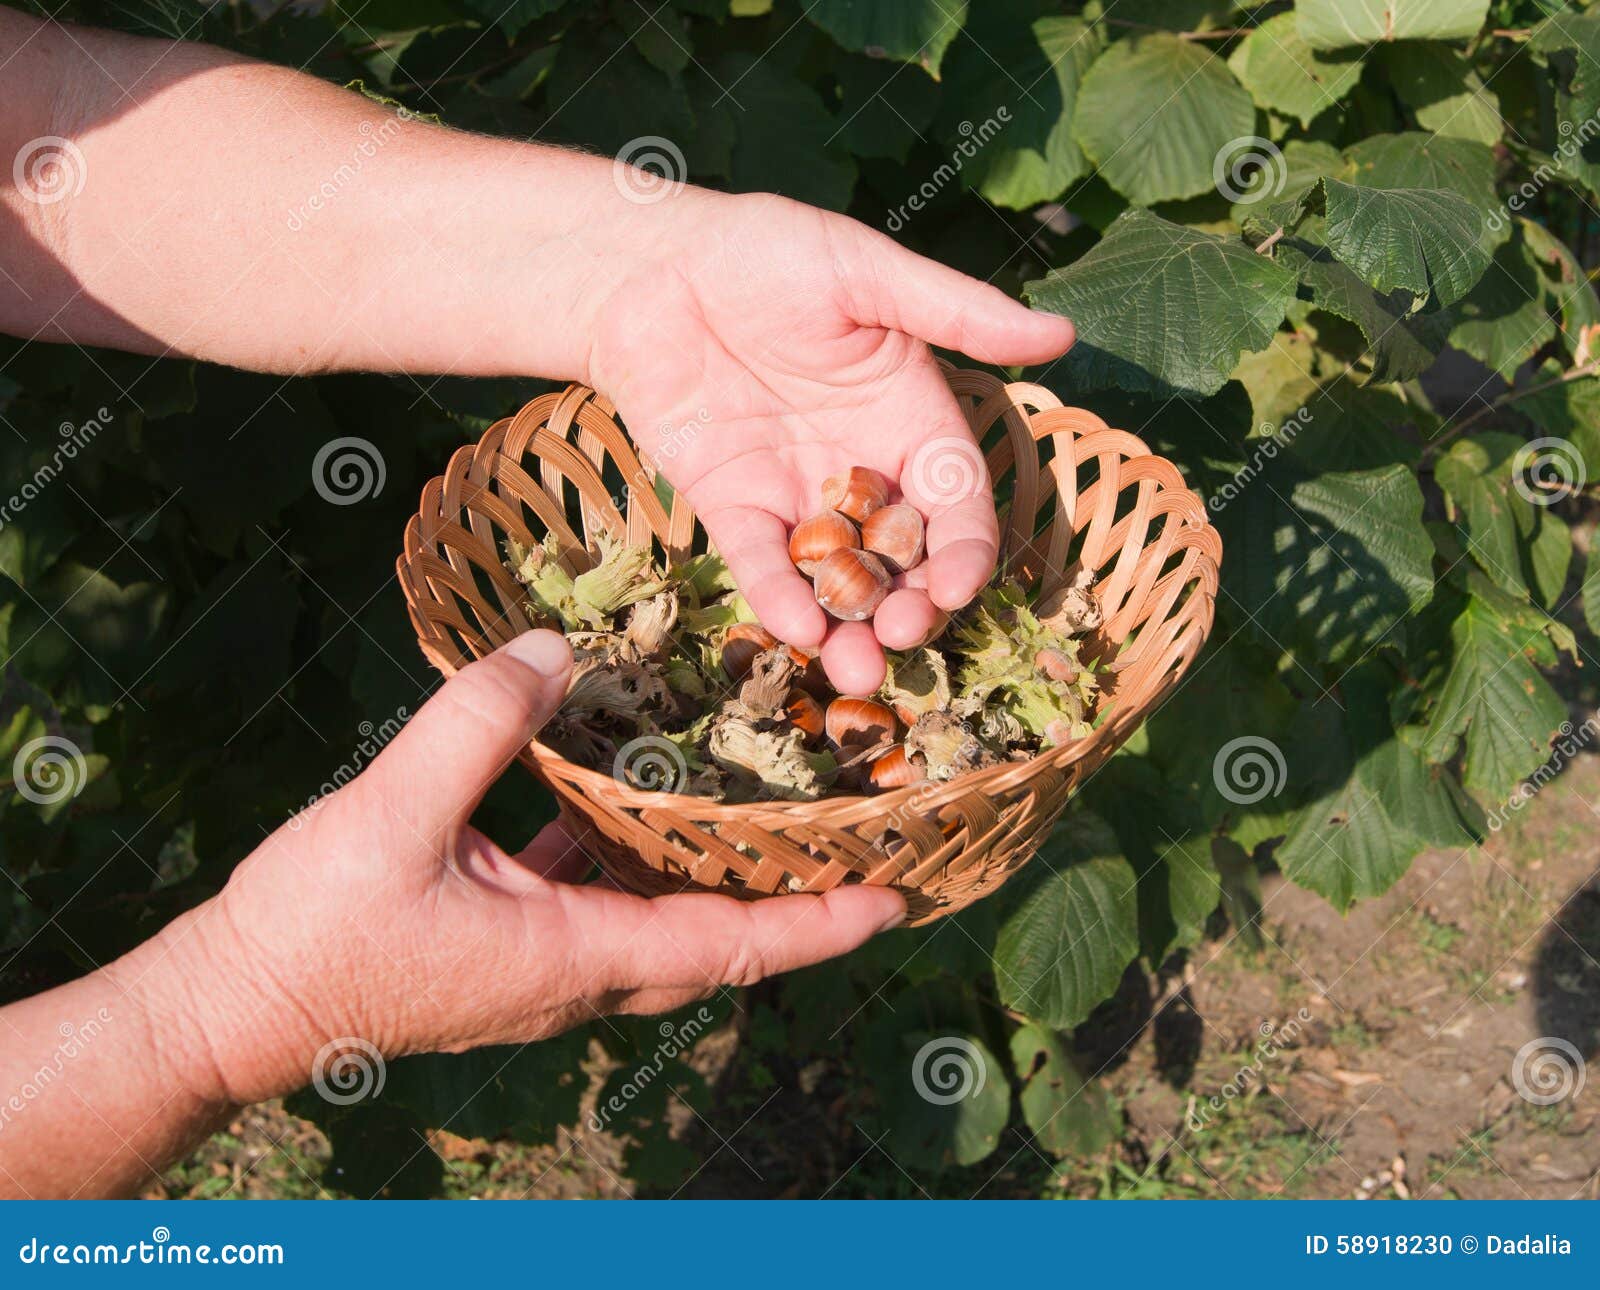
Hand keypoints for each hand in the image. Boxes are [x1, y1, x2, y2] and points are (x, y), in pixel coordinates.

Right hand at [180, 631, 903, 1100]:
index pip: (732, 946)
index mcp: (576, 956)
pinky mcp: (511, 946)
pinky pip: (600, 902)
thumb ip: (479, 722)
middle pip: (718, 947)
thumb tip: (556, 648)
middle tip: (854, 852)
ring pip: (664, 926)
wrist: (235, 1005)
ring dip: (718, 881)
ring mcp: (546, 967)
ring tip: (765, 815)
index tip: (894, 900)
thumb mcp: (394, 812)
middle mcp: (580, 974)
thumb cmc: (313, 929)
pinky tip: (628, 795)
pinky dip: (636, 858)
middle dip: (793, 910)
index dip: (818, 926)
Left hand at [588, 193, 1074, 695]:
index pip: (957, 503)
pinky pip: (763, 566)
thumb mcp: (867, 273)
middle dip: (912, 604)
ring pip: (837, 577)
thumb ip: (956, 313)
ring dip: (851, 628)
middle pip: (904, 557)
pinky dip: (779, 600)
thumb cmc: (768, 251)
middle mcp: (862, 467)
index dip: (965, 549)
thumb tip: (1062, 335)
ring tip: (857, 672)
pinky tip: (794, 630)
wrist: (650, 265)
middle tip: (906, 636)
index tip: (961, 587)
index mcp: (911, 419)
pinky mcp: (732, 507)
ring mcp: (797, 493)